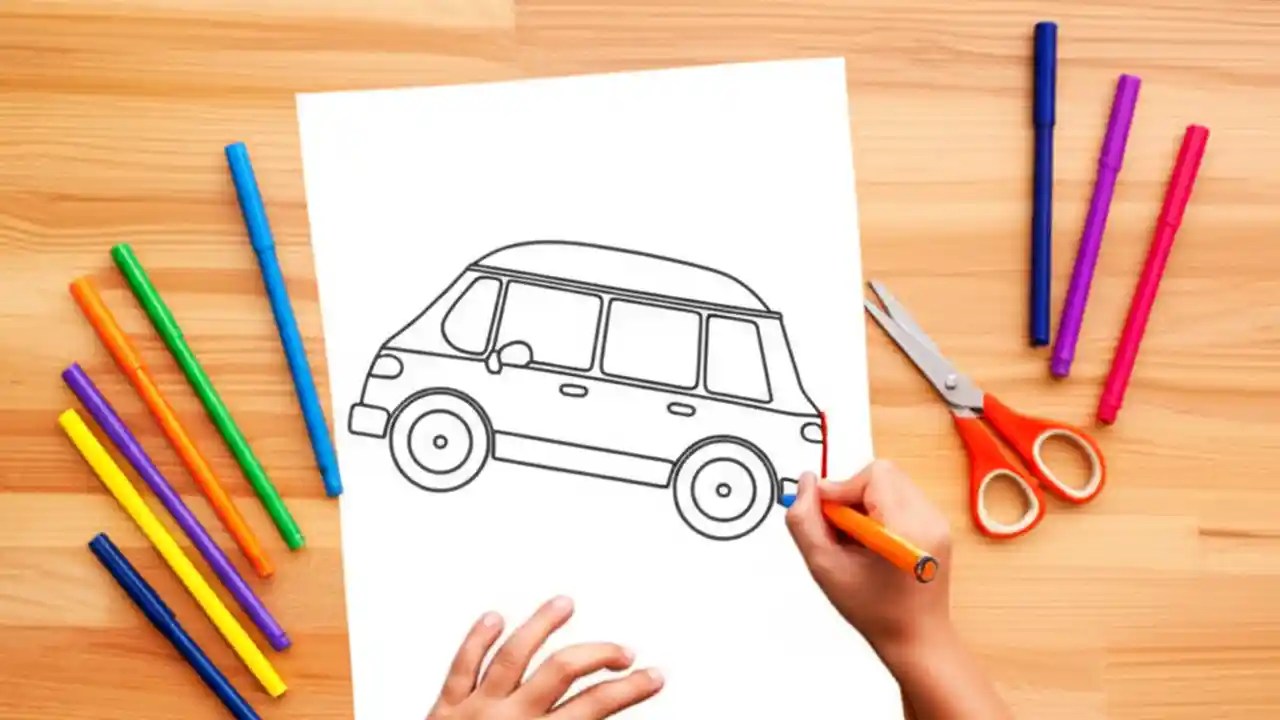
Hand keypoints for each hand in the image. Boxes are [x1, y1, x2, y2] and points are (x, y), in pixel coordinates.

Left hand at [427, 596, 663, 719]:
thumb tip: (594, 719)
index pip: (596, 706)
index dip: (630, 688)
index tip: (651, 676)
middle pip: (562, 670)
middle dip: (599, 654)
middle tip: (621, 652)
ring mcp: (475, 710)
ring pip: (513, 654)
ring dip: (541, 624)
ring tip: (563, 605)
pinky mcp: (444, 709)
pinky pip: (461, 666)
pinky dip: (477, 639)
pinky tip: (494, 618)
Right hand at [785, 460, 951, 655]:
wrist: (915, 637)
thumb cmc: (875, 611)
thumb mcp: (825, 567)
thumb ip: (805, 521)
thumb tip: (806, 483)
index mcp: (907, 529)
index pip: (873, 475)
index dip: (841, 488)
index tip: (824, 514)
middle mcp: (929, 519)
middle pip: (882, 474)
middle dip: (852, 493)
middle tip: (838, 527)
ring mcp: (936, 521)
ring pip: (890, 483)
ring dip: (864, 501)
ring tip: (855, 538)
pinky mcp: (936, 524)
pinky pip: (900, 497)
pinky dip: (879, 509)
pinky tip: (871, 541)